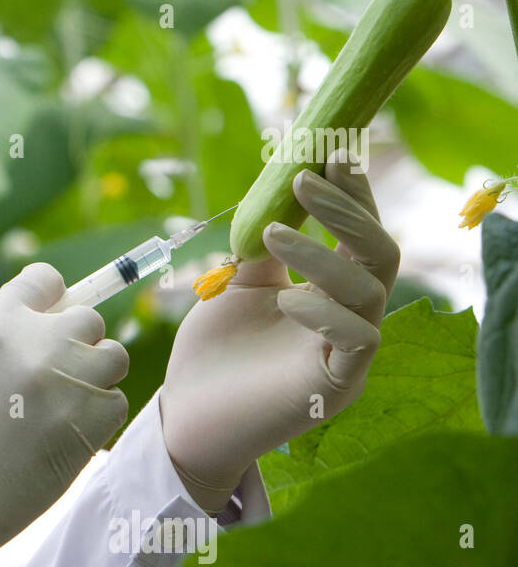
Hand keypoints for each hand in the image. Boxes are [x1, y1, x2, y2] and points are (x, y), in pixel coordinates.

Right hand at [0, 263, 128, 560]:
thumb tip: (14, 347)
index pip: (46, 281)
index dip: (47, 299)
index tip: (42, 319)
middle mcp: (35, 349)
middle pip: (88, 318)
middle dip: (73, 340)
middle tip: (50, 372)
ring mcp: (65, 391)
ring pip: (113, 358)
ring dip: (93, 374)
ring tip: (63, 402)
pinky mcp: (84, 436)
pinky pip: (114, 405)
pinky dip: (97, 417)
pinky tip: (66, 434)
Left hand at [161, 152, 399, 512]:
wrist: (186, 414)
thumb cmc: (213, 352)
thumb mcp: (237, 285)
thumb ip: (263, 246)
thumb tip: (275, 193)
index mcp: (332, 292)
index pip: (360, 233)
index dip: (353, 192)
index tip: (332, 152)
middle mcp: (351, 318)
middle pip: (380, 252)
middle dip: (345, 210)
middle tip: (301, 181)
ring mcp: (349, 355)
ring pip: (370, 290)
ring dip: (322, 253)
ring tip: (273, 234)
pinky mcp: (336, 388)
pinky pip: (358, 341)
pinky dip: (325, 311)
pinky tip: (287, 299)